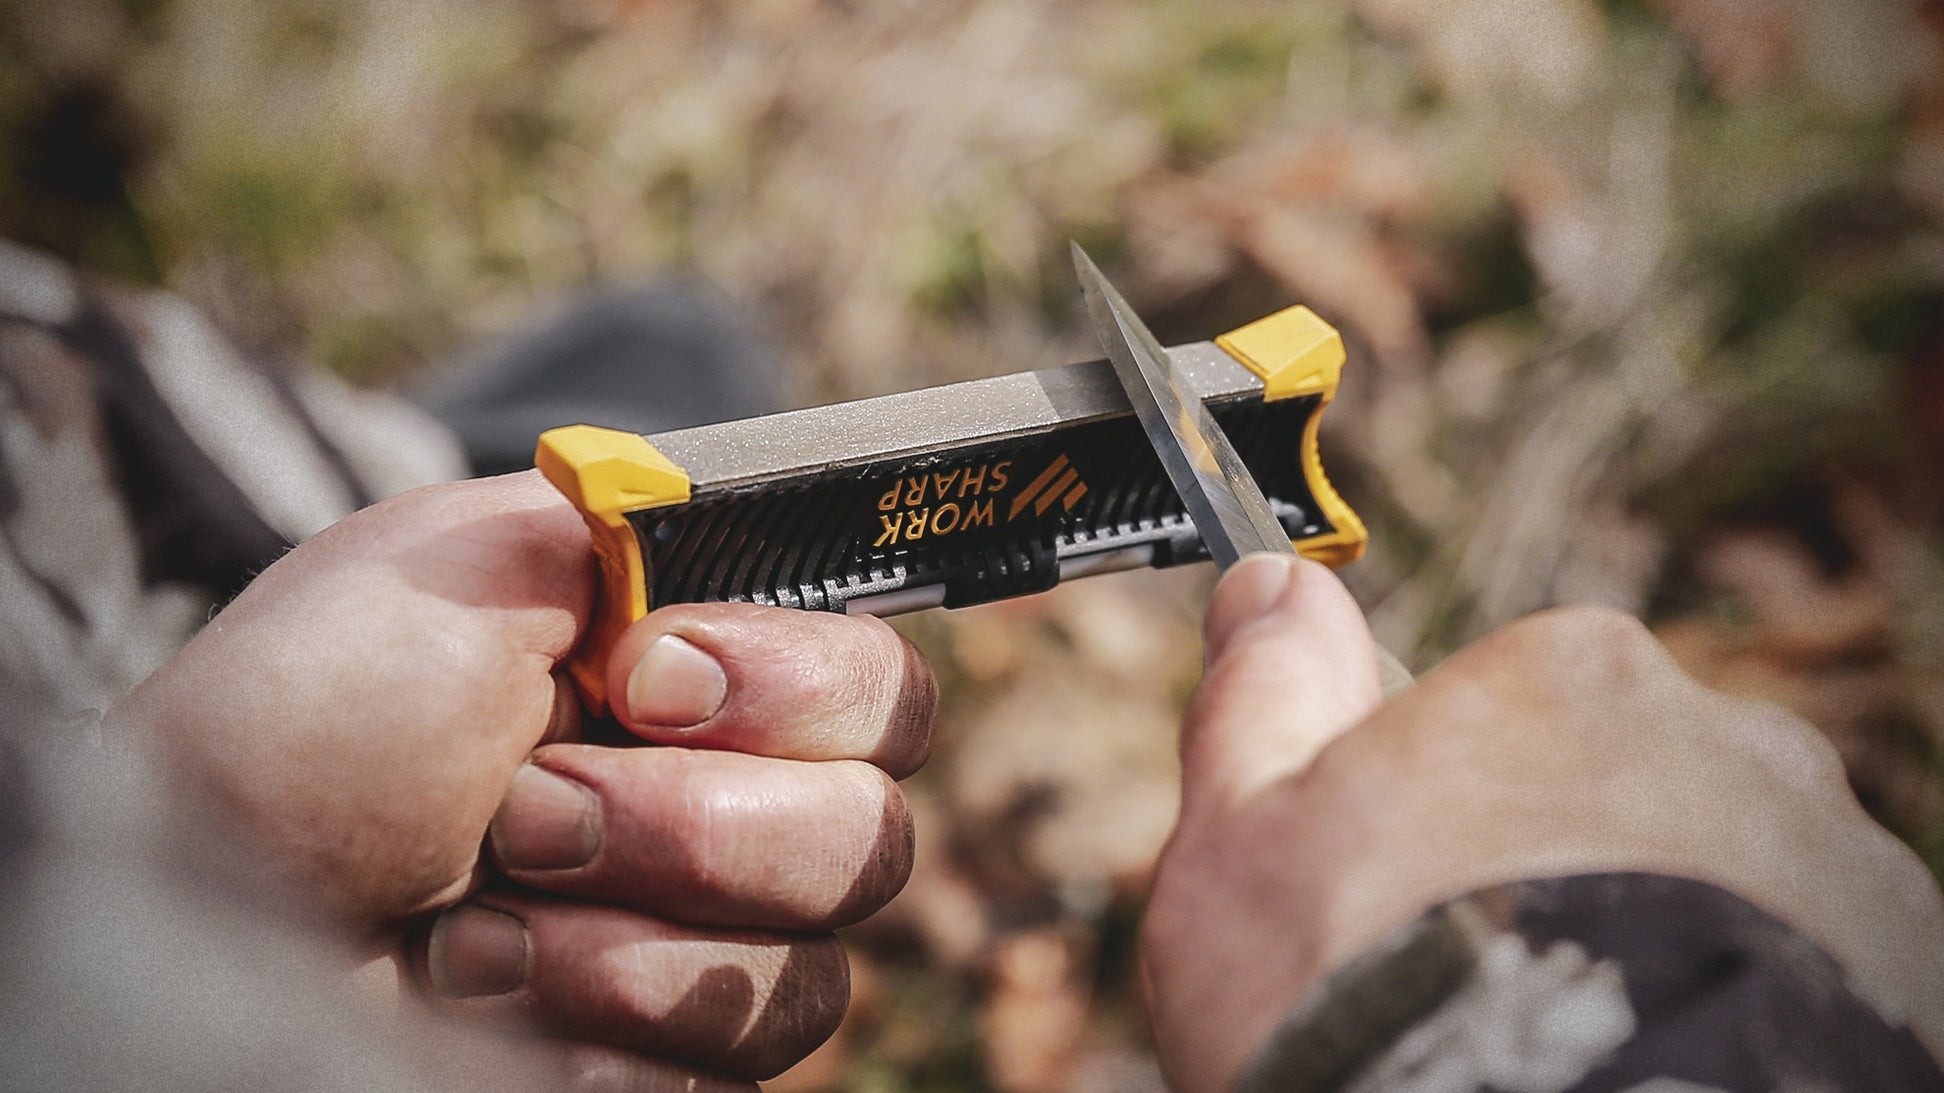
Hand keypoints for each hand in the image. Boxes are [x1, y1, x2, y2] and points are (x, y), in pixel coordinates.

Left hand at [114, 471, 935, 1087]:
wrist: (199, 910)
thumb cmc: (309, 721)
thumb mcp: (470, 566)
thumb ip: (655, 537)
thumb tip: (768, 532)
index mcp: (703, 668)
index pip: (877, 683)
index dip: (799, 689)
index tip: (652, 679)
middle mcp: (725, 799)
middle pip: (868, 834)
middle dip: (688, 829)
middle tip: (524, 816)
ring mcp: (701, 941)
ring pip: (812, 971)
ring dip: (624, 948)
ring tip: (475, 933)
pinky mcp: (660, 1055)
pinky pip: (731, 1070)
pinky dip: (598, 1034)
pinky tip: (489, 1001)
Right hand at [1140, 554, 1943, 1091]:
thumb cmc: (1378, 995)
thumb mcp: (1250, 836)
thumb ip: (1267, 691)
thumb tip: (1275, 579)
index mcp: (1562, 674)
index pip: (1499, 708)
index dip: (1436, 809)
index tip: (1397, 898)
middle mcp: (1720, 736)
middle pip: (1616, 791)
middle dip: (1558, 871)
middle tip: (1485, 985)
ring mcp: (1829, 857)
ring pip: (1718, 884)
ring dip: (1658, 940)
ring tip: (1570, 1041)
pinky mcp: (1904, 967)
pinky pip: (1802, 967)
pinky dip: (1735, 1006)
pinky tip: (1654, 1060)